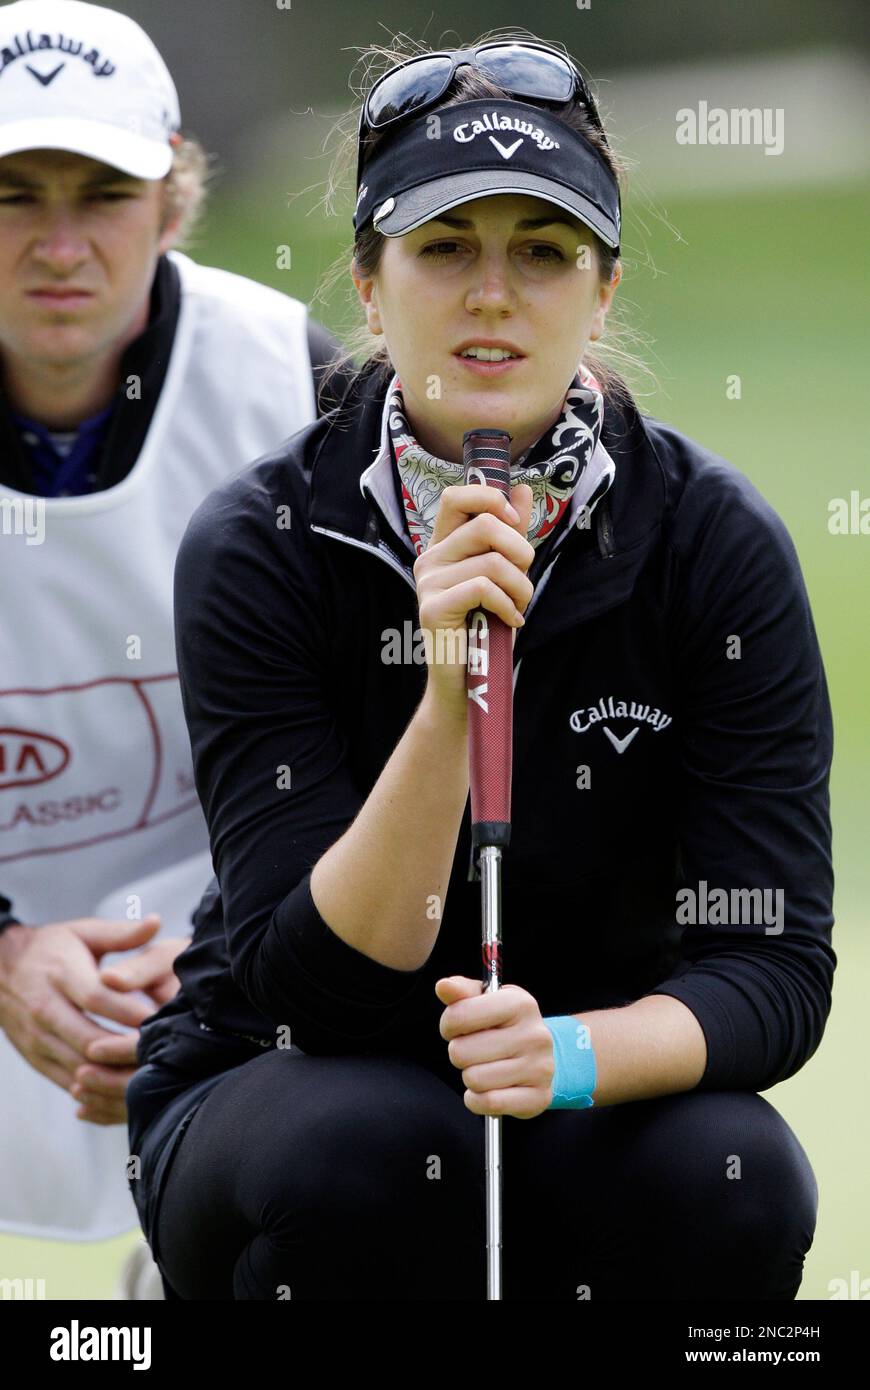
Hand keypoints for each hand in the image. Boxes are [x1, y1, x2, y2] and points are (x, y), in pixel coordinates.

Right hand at [0, 916, 185, 1125]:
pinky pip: (67, 1082)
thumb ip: (122, 933)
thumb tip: (157, 922)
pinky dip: (95, 1090)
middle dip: (125, 1050)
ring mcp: (37, 1038)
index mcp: (61, 974)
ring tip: (149, 1073)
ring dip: (114, 1075)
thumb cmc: (53, 948)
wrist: (1, 969)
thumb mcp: (84, 932)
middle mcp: (45, 1008)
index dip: (129, 1011)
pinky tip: (123, 1086)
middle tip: (161, 1053)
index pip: (96, 998)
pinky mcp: (36, 1058)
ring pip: (78, 1066)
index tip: (160, 1019)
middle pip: (88, 1039)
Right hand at [414, 482, 534, 720]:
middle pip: (485, 524)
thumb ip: (510, 533)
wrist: (466, 682)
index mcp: (443, 546)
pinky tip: (510, 621)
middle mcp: (430, 559)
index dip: (491, 500)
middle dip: (522, 551)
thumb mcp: (503, 574)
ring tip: (519, 606)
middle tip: (525, 581)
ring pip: (491, 561)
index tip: (514, 523)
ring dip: (520, 586)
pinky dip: (507, 605)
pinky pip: (483, 588)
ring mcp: (427, 584)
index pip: (457, 496)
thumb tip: (522, 488)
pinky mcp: (432, 609)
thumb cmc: (485, 628)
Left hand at [435, 975, 554, 1118]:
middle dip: (459, 1052)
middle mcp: (534, 1034)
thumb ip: (461, 992)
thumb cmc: (503, 1024)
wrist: (540, 1054)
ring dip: (469, 1076)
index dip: (449, 1024)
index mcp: (520, 1003)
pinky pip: (489, 1103)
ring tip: (484, 1067)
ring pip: (474, 1079)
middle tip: (474, 1050)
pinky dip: (477, 1100)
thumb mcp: (485, 1000)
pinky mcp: (539, 1097)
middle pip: (461, 1052)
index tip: (458, 1027)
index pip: (458, 1015)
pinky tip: (486, 1089)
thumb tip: (443, 986)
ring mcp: (540, 1068)